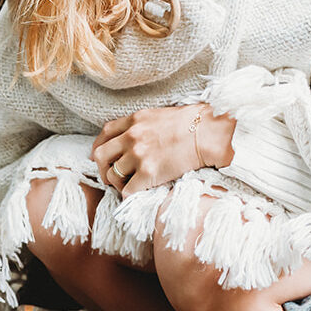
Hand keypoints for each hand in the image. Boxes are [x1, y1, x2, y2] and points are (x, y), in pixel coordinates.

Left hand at [92, 104, 234, 195]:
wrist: (209, 133)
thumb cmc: (192, 124)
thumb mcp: (159, 116)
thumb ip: (141, 126)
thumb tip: (133, 140)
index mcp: (134, 120)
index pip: (105, 134)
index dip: (100, 147)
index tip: (104, 158)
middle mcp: (132, 137)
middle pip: (100, 155)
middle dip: (102, 168)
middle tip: (111, 176)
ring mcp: (139, 155)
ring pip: (112, 175)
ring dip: (117, 184)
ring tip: (129, 185)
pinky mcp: (149, 173)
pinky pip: (127, 191)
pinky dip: (129, 195)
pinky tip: (139, 193)